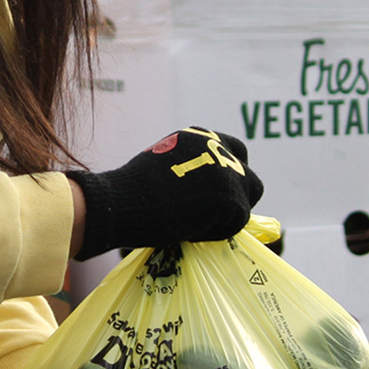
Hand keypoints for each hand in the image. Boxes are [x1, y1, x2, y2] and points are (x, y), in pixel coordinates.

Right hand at [67, 128, 263, 264]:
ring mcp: (227, 171)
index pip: (233, 150)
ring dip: (228, 216)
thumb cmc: (129, 191)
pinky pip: (236, 223)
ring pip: (246, 201)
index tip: (214, 194)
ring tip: (197, 225)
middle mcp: (217, 146)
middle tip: (213, 216)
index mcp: (199, 135)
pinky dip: (216, 232)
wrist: (120, 201)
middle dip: (237, 197)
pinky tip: (190, 231)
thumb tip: (204, 193)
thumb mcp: (164, 166)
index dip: (229, 175)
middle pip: (248, 176)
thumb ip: (189, 170)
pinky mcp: (230, 198)